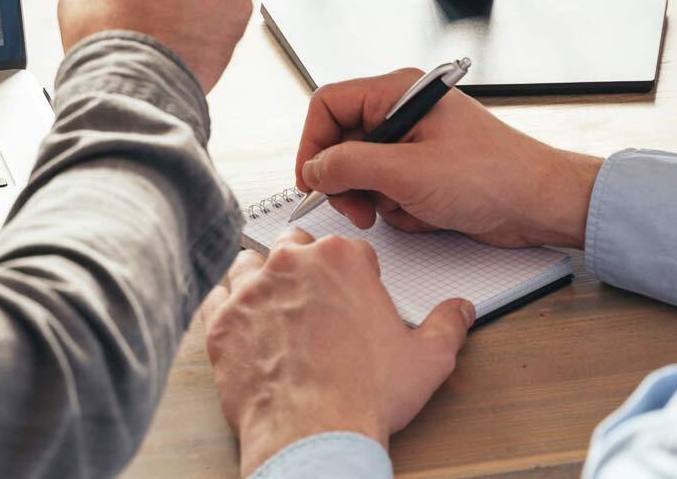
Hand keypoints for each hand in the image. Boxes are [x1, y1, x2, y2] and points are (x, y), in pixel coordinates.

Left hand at [200, 229, 472, 475]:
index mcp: (341, 260)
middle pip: (295, 244)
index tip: (355, 296)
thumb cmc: (365, 395)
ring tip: (276, 307)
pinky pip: (216, 296)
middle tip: (316, 299)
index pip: (349, 248)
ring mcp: (251, 289)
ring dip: (262, 279)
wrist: (313, 433)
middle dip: (305, 265)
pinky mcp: (221, 320)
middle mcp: (291, 263)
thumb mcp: (427, 359)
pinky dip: (227, 306)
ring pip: (249, 263)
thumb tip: (460, 311)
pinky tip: (241, 322)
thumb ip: (447, 326)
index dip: (355, 274)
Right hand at [295, 68, 603, 247]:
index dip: (312, 144)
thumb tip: (314, 169)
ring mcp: (413, 143)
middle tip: (358, 208)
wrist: (540, 204)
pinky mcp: (424, 172)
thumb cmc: (493, 176)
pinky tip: (428, 213)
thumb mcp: (409, 172)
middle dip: (347, 181)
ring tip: (406, 209)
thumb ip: (350, 166)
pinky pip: (388, 191)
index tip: (311, 181)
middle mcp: (402, 112)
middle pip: (341, 142)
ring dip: (377, 199)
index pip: (329, 105)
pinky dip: (400, 209)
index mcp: (398, 92)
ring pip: (362, 172)